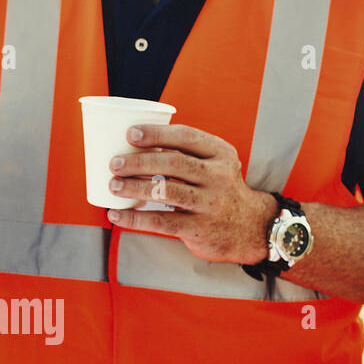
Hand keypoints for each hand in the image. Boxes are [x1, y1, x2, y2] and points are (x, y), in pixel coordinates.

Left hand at [105, 124, 275, 263]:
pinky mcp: (199, 229)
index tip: (130, 134)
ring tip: (113, 185)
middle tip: (115, 163)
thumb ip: (187, 154)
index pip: (186, 137)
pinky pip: (162, 222)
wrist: (251, 228)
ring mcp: (209, 203)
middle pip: (174, 163)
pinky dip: (136, 218)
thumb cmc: (220, 191)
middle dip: (140, 161)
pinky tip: (116, 215)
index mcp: (220, 154)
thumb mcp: (216, 165)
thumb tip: (136, 146)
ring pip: (167, 191)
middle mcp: (218, 176)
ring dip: (135, 187)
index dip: (157, 134)